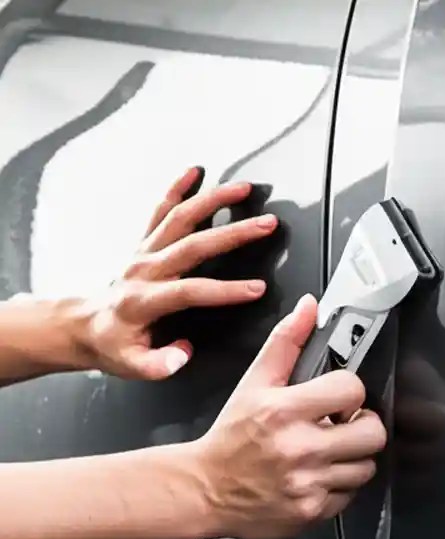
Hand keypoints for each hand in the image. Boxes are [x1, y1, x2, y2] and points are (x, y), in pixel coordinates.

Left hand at [78, 167, 276, 379]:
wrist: (84, 326)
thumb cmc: (112, 345)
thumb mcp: (132, 366)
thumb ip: (158, 364)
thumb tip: (181, 356)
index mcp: (144, 301)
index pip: (190, 291)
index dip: (225, 290)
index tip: (256, 288)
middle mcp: (144, 270)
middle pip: (192, 245)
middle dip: (233, 233)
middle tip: (265, 225)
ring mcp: (144, 253)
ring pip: (179, 219)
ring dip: (212, 200)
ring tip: (242, 189)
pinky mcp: (144, 244)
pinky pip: (160, 211)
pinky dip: (176, 188)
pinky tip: (194, 172)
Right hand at [189, 294, 387, 538]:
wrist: (203, 490)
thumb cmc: (231, 436)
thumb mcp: (254, 383)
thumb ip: (286, 343)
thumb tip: (310, 308)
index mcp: (286, 411)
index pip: (353, 390)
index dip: (348, 392)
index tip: (337, 399)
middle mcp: (300, 449)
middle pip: (373, 433)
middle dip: (362, 427)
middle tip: (343, 426)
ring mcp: (308, 484)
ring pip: (366, 466)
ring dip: (353, 458)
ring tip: (329, 452)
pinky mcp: (311, 512)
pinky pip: (350, 495)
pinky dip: (339, 486)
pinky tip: (317, 476)